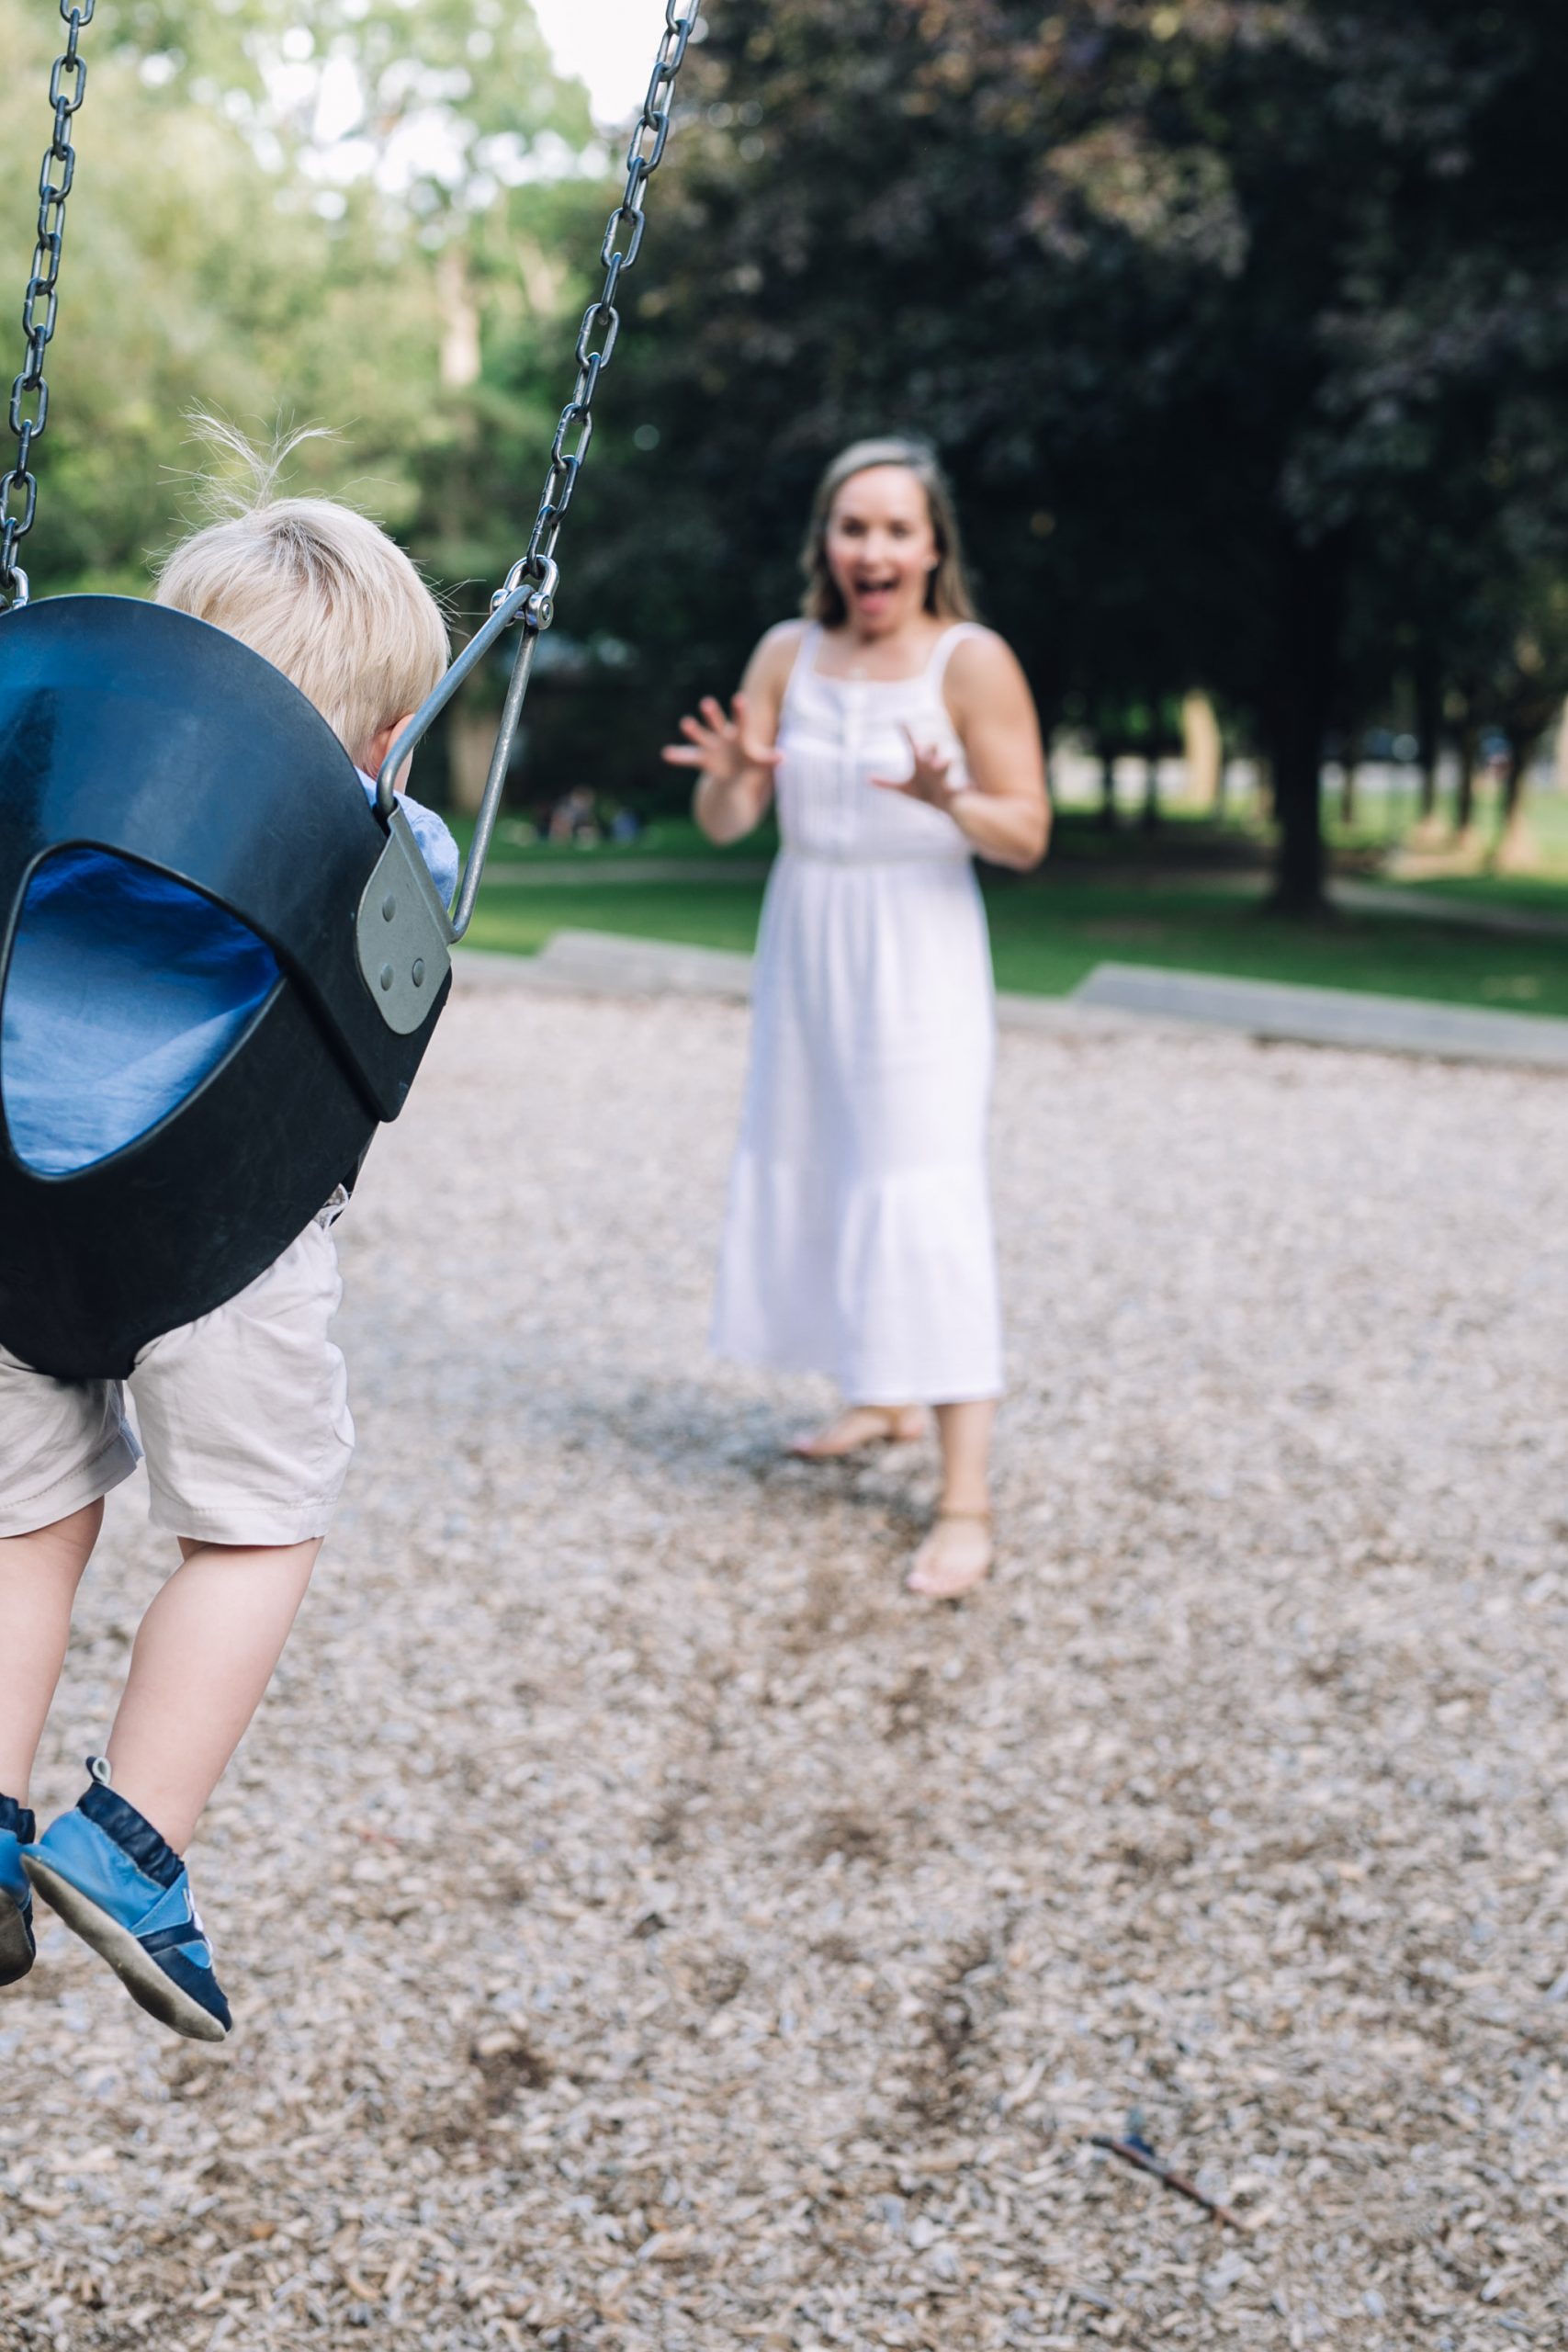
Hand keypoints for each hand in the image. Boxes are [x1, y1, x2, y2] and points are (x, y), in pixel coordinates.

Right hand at [661, 692, 782, 787]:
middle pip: (717, 722)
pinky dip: (678, 756)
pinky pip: (688, 757)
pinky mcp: (702, 758)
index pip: (741, 721)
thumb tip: (783, 758)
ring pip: (701, 735)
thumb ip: (769, 759)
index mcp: (740, 735)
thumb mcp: (760, 762)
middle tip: (706, 703)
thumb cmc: (750, 763)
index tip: (739, 698)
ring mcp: (711, 746)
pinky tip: (666, 754)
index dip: (740, 711)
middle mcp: (723, 735)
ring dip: (693, 730)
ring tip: (685, 723)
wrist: (735, 772)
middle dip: (712, 714)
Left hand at [869, 725, 961, 812]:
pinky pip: (961, 788)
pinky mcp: (956, 791)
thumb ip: (887, 784)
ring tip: (943, 764)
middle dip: (927, 748)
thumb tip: (868, 778)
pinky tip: (970, 786)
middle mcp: (933, 766)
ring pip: (945, 765)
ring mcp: (944, 777)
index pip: (912, 746)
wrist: (945, 805)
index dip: (906, 734)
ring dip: (943, 763)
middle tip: (918, 749)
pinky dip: (966, 787)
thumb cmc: (925, 793)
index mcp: (921, 763)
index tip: (900, 722)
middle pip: (931, 750)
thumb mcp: (905, 790)